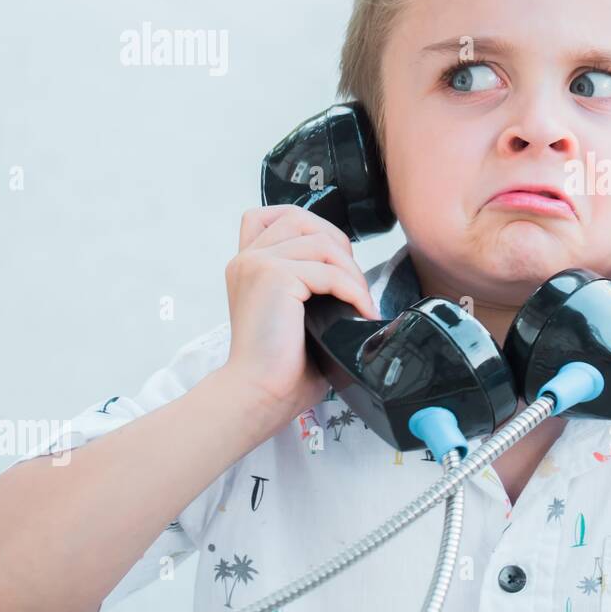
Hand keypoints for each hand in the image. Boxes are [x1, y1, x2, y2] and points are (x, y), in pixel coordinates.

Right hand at [222, 205, 379, 421]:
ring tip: (360, 303)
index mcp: (249, 265)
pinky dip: (355, 292)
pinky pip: (330, 272)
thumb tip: (352, 277)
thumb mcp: (294, 313)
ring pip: (324, 244)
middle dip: (339, 248)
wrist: (258, 394)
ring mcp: (258, 263)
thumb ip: (310, 284)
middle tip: (354, 287)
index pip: (278, 217)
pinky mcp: (273, 276)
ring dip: (352, 273)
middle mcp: (248, 258)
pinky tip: (362, 312)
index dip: (315, 228)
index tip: (336, 264)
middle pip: (304, 220)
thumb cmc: (279, 367)